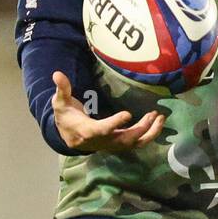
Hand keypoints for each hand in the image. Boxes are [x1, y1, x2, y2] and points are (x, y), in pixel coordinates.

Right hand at [51, 71, 165, 152]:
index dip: (115, 124)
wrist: (69, 137)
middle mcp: (102, 141)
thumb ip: (62, 89)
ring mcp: (112, 145)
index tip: (127, 114)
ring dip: (149, 133)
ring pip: (134, 144)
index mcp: (88, 131)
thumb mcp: (60, 103)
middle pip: (124, 139)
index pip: (103, 130)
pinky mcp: (118, 144)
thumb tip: (57, 73)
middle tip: (153, 114)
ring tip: (160, 118)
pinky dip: (149, 135)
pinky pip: (137, 143)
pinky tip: (157, 123)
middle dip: (141, 128)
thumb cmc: (66, 117)